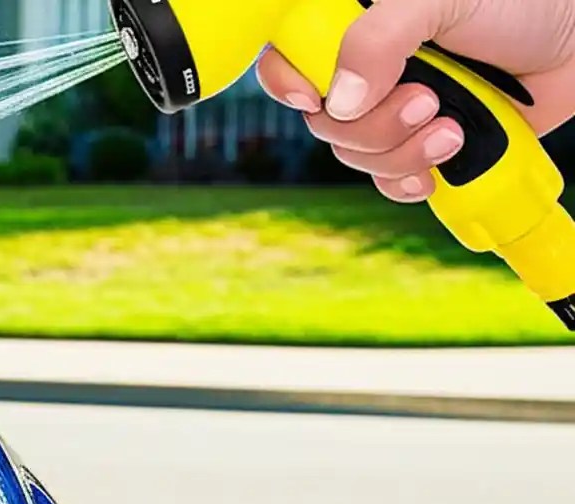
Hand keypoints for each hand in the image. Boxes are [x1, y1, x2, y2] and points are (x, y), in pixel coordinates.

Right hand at [257, 0, 574, 202]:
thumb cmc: (520, 2)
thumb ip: (381, 38)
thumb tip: (342, 102)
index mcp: (355, 22)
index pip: (287, 53)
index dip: (288, 81)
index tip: (317, 99)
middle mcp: (363, 66)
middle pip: (321, 119)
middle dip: (374, 126)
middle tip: (428, 102)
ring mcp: (390, 107)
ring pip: (353, 155)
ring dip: (403, 154)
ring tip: (455, 130)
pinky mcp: (418, 144)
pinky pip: (386, 179)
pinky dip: (409, 182)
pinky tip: (441, 168)